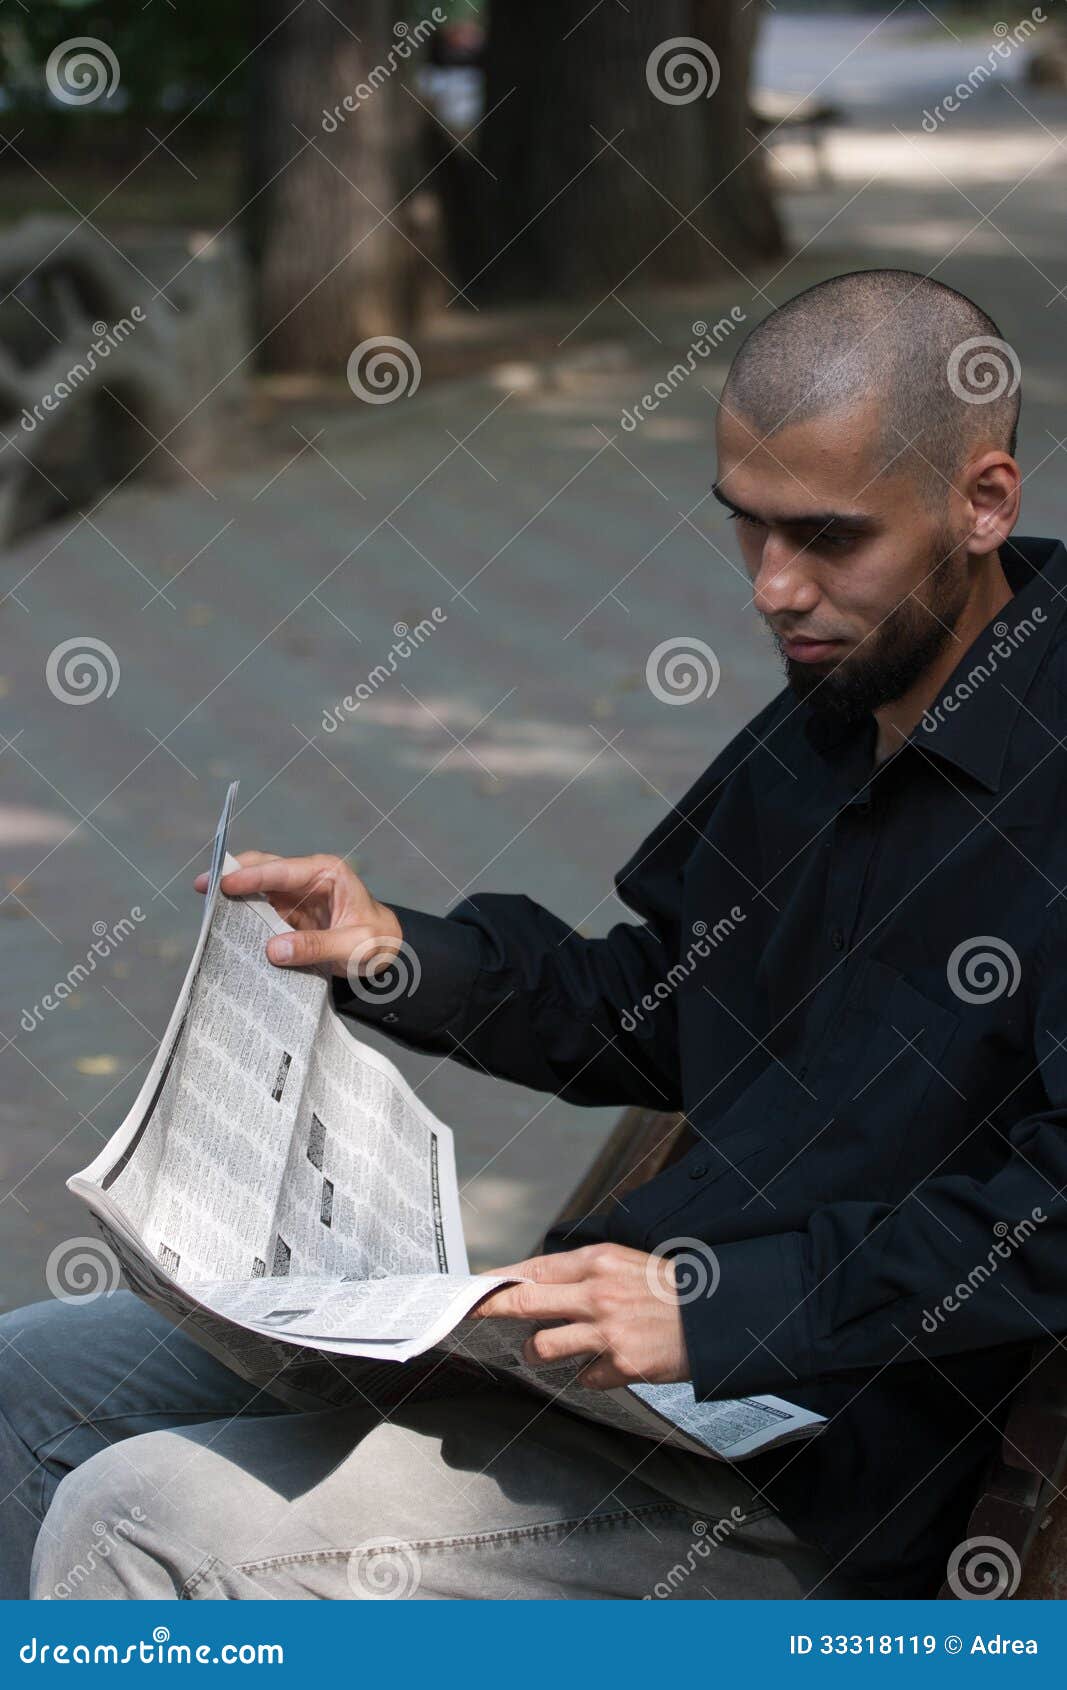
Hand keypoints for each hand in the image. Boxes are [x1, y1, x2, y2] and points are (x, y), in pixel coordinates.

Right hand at [194, 851, 401, 980]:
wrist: (387, 952)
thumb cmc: (377, 942)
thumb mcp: (353, 946)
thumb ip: (315, 947)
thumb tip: (273, 950)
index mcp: (327, 873)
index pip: (284, 870)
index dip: (253, 876)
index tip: (225, 883)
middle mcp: (308, 878)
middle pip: (264, 869)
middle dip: (232, 876)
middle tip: (201, 887)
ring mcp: (296, 895)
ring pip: (257, 890)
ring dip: (233, 898)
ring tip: (205, 910)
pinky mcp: (288, 914)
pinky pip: (260, 911)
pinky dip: (242, 918)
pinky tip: (223, 928)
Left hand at [475, 1242, 689, 1389]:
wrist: (715, 1315)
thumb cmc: (669, 1288)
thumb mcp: (626, 1262)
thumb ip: (585, 1272)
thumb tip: (541, 1283)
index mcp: (597, 1261)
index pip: (533, 1269)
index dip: (499, 1281)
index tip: (475, 1290)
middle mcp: (596, 1293)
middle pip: (524, 1303)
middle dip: (492, 1312)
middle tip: (472, 1318)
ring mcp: (606, 1331)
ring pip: (543, 1347)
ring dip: (536, 1352)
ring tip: (540, 1351)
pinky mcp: (620, 1364)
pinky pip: (582, 1377)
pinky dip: (584, 1374)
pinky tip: (598, 1366)